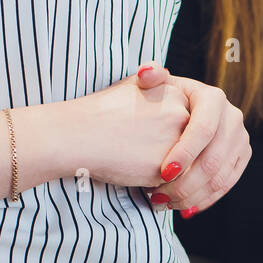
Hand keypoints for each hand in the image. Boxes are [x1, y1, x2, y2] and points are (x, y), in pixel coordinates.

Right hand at [71, 66, 190, 187]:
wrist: (77, 134)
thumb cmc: (101, 111)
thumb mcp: (133, 85)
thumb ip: (158, 83)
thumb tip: (168, 79)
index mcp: (176, 94)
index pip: (184, 122)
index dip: (161, 129)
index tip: (138, 127)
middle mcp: (182, 116)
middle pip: (185, 144)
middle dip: (166, 148)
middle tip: (135, 141)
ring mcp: (176, 143)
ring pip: (180, 165)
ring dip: (162, 165)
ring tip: (133, 153)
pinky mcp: (166, 169)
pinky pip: (168, 183)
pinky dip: (153, 180)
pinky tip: (132, 165)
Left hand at [137, 63, 251, 217]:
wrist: (178, 114)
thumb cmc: (158, 101)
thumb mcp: (152, 86)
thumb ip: (149, 78)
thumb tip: (147, 72)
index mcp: (213, 98)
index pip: (203, 130)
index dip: (185, 153)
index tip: (163, 172)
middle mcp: (233, 117)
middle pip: (214, 159)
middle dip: (186, 183)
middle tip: (158, 197)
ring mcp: (241, 139)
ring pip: (220, 177)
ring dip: (192, 195)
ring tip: (165, 204)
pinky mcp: (242, 157)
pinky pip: (227, 185)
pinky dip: (205, 200)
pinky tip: (183, 209)